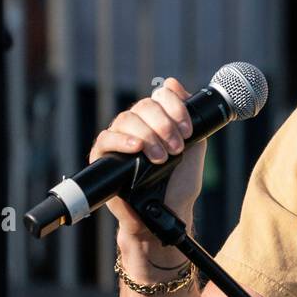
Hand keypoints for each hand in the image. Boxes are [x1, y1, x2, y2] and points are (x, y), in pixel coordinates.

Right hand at [88, 77, 204, 241]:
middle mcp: (137, 126)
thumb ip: (189, 117)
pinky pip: (106, 138)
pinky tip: (137, 149)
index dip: (176, 108)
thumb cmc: (179, 184)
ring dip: (149, 136)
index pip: (161, 96)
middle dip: (165, 125)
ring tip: (161, 158)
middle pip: (145, 106)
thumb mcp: (194, 146)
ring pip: (127, 119)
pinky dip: (123, 141)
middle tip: (177, 148)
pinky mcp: (103, 156)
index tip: (188, 131)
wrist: (168, 213)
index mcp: (158, 120)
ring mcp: (119, 139)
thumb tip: (172, 83)